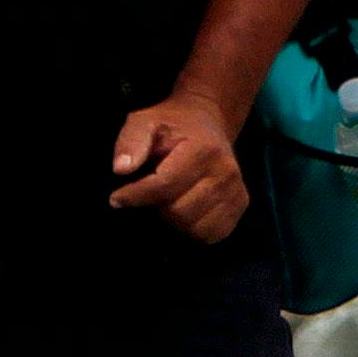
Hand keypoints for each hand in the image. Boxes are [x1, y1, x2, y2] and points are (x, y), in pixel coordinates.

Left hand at [109, 89, 250, 240]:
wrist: (209, 122)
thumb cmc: (173, 125)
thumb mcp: (145, 121)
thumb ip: (132, 141)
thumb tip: (121, 169)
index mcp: (204, 149)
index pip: (165, 185)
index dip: (135, 196)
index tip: (117, 198)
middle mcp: (226, 172)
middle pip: (179, 212)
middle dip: (156, 208)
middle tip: (148, 196)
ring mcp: (237, 191)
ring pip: (194, 228)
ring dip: (173, 221)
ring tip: (167, 202)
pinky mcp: (241, 206)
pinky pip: (211, 235)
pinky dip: (192, 230)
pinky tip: (185, 211)